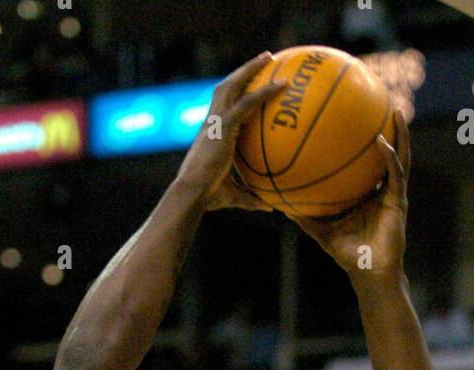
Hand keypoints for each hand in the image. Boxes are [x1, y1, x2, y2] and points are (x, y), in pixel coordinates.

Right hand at [175, 53, 286, 211]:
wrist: (193, 193)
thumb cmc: (208, 197)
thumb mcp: (234, 196)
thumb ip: (252, 198)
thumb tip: (271, 207)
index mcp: (212, 134)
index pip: (224, 107)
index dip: (236, 94)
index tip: (249, 85)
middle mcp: (212, 122)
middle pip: (226, 87)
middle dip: (243, 72)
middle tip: (263, 60)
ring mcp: (216, 121)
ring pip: (233, 85)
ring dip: (250, 69)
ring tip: (268, 57)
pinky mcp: (223, 125)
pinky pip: (247, 102)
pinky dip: (263, 91)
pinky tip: (281, 85)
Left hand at [286, 108, 409, 278]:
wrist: (369, 273)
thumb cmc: (348, 256)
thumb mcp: (321, 232)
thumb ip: (304, 218)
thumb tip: (280, 206)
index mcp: (368, 194)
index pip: (367, 163)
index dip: (365, 143)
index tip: (355, 120)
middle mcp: (382, 189)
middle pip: (388, 152)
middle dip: (388, 128)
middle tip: (381, 101)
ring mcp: (393, 193)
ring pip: (400, 156)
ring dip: (400, 133)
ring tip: (395, 110)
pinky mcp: (399, 201)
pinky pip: (395, 173)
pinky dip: (390, 157)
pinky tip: (382, 141)